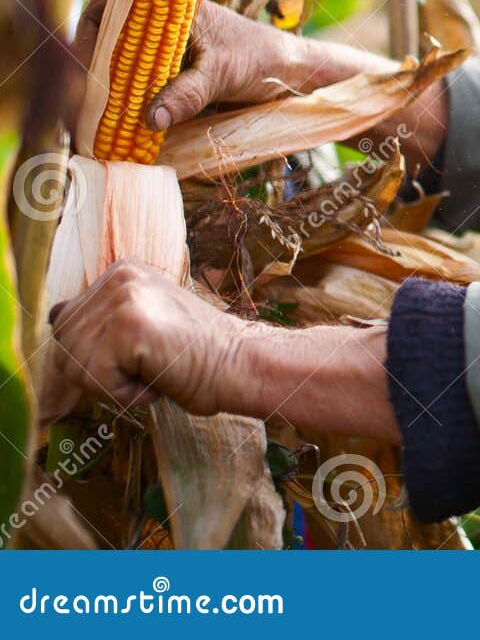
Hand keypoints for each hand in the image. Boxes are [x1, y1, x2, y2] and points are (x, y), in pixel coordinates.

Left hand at [39, 262, 250, 420]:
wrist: (242, 365)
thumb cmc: (197, 356)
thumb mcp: (144, 322)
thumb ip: (103, 317)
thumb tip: (52, 316)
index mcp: (121, 270)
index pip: (67, 322)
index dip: (95, 355)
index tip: (139, 356)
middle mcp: (119, 275)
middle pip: (64, 345)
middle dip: (99, 372)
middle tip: (148, 367)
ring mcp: (123, 297)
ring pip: (76, 365)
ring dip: (113, 385)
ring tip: (155, 371)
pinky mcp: (128, 325)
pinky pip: (95, 380)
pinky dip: (124, 395)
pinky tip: (157, 380)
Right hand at [76, 0, 312, 130]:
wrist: (293, 73)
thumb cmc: (263, 60)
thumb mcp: (223, 75)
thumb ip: (187, 94)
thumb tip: (148, 118)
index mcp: (174, 7)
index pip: (114, 0)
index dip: (92, 24)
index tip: (86, 58)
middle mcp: (163, 24)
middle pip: (110, 34)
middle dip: (93, 63)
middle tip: (87, 96)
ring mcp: (166, 49)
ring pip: (122, 60)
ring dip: (108, 84)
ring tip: (97, 113)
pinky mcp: (173, 74)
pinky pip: (140, 81)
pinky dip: (127, 98)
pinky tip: (119, 120)